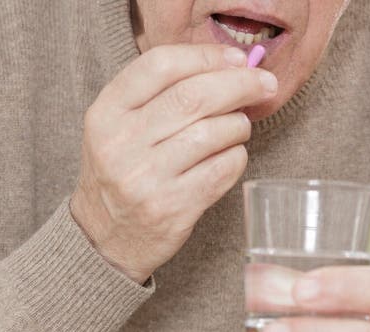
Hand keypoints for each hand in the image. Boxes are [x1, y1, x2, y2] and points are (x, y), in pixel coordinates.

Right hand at [70, 44, 277, 283]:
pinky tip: (232, 156)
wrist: (105, 237)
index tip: (237, 60)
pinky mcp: (173, 209)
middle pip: (193, 97)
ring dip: (238, 125)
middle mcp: (123, 144)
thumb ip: (159, 95)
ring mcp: (147, 180)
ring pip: (212, 133)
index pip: (161, 65)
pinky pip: (221, 171)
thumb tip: (229, 67)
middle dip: (240, 85)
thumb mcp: (118, 127)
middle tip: (265, 84)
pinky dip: (236, 158)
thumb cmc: (122, 173)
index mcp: (106, 113)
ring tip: (240, 127)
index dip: (207, 56)